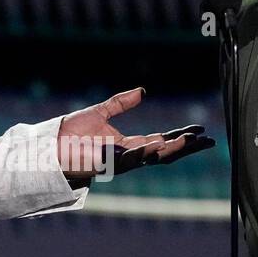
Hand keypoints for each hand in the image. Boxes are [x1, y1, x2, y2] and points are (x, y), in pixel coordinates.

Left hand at [56, 87, 214, 178]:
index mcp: (128, 144)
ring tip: (189, 142)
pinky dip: (143, 153)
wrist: (51, 144)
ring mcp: (119, 161)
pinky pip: (129, 160)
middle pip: (163, 153)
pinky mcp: (107, 165)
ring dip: (171, 151)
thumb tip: (142, 91)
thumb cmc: (72, 132)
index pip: (161, 141)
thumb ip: (121, 103)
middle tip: (206, 142)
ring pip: (151, 158)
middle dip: (185, 148)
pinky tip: (156, 146)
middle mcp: (127, 155)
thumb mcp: (100, 112)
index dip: (180, 136)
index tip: (199, 130)